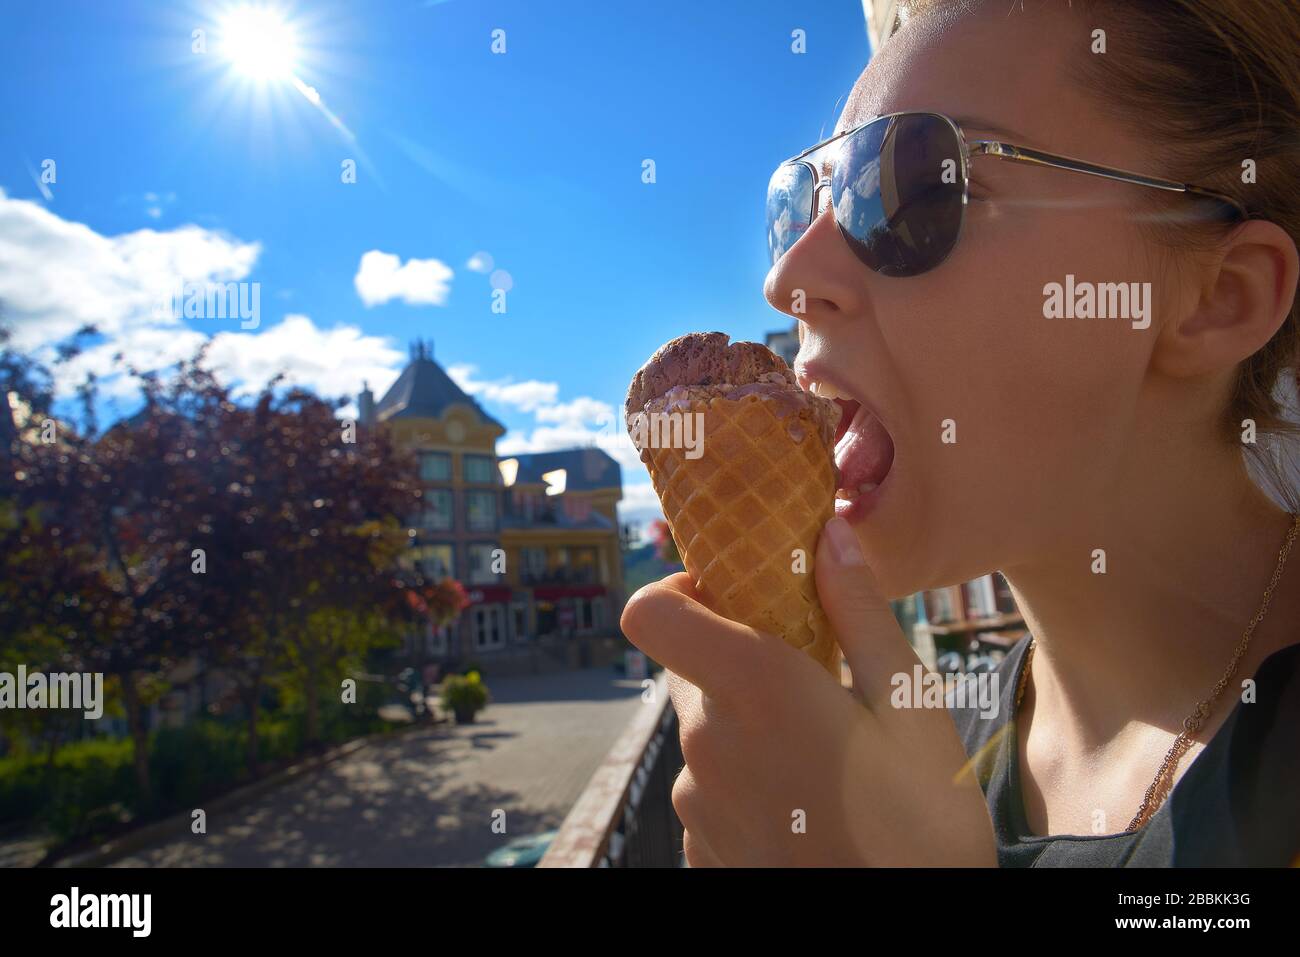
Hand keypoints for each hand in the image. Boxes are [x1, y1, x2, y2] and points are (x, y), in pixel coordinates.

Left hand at [619, 516, 997, 866]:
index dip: (681, 591)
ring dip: (748, 726)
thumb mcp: (913, 707)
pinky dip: (749, 783)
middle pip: (687, 668)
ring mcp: (698, 804)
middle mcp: (706, 743)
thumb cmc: (924, 827)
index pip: (650, 612)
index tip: (737, 596)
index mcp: (754, 689)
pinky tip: (811, 806)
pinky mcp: (702, 850)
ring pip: (705, 732)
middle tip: (811, 678)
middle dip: (737, 658)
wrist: (910, 940)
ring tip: (827, 757)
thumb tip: (828, 530)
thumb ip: (860, 611)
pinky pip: (713, 788)